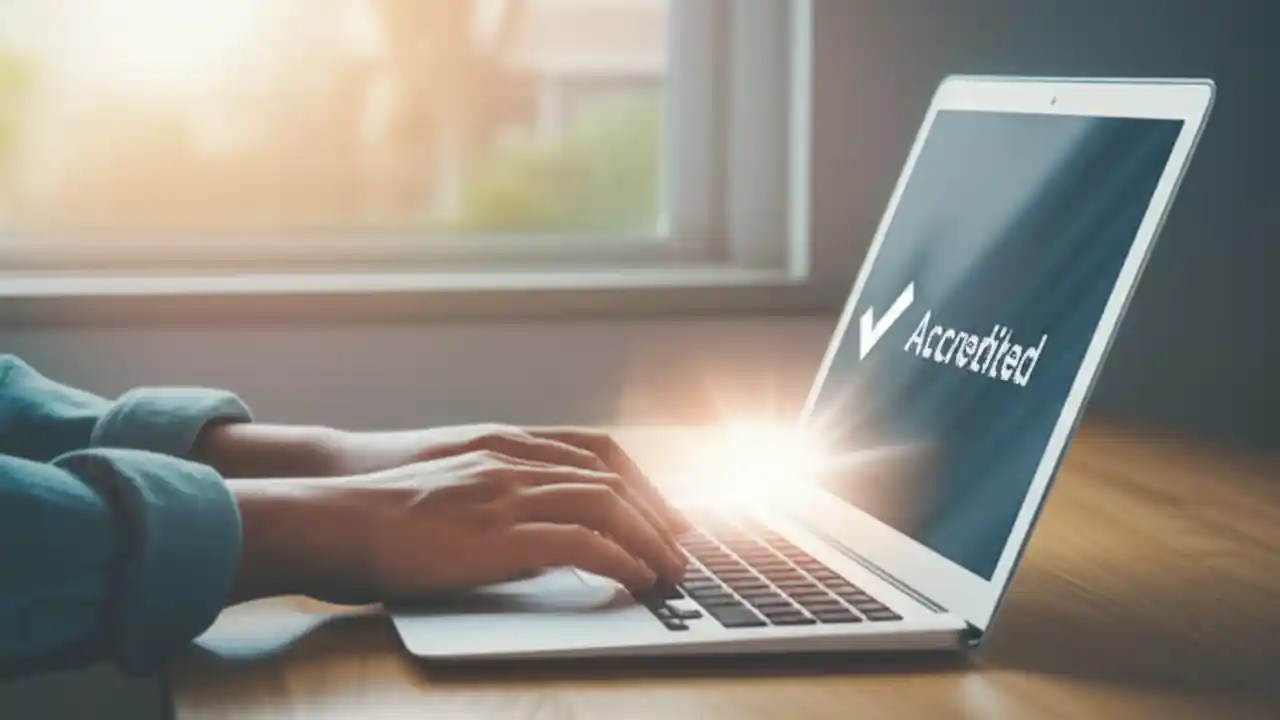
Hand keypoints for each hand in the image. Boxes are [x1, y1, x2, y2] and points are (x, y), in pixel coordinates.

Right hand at [230, 449, 687, 603]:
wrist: (329, 514)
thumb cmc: (377, 506)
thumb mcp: (447, 482)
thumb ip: (495, 490)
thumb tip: (532, 526)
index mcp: (502, 443)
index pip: (595, 450)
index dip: (639, 481)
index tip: (663, 509)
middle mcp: (513, 460)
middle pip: (611, 476)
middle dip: (657, 512)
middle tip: (682, 546)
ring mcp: (506, 493)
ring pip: (606, 504)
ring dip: (649, 538)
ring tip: (670, 571)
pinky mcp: (498, 535)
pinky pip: (581, 542)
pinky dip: (619, 558)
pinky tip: (635, 578)